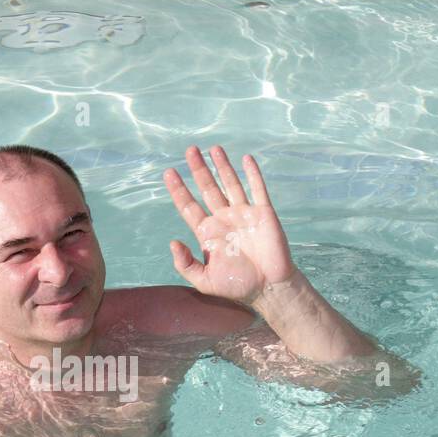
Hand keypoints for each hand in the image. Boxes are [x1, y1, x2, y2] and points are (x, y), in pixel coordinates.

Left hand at [163, 145, 297, 305]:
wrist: (268, 288)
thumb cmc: (237, 286)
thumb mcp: (204, 280)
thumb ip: (185, 264)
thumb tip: (172, 242)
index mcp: (208, 233)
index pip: (189, 207)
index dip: (178, 190)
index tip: (169, 173)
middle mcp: (224, 219)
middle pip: (207, 189)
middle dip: (198, 169)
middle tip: (190, 151)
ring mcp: (243, 214)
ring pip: (230, 184)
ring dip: (222, 166)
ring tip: (213, 148)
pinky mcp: (263, 213)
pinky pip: (257, 189)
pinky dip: (252, 174)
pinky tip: (245, 159)